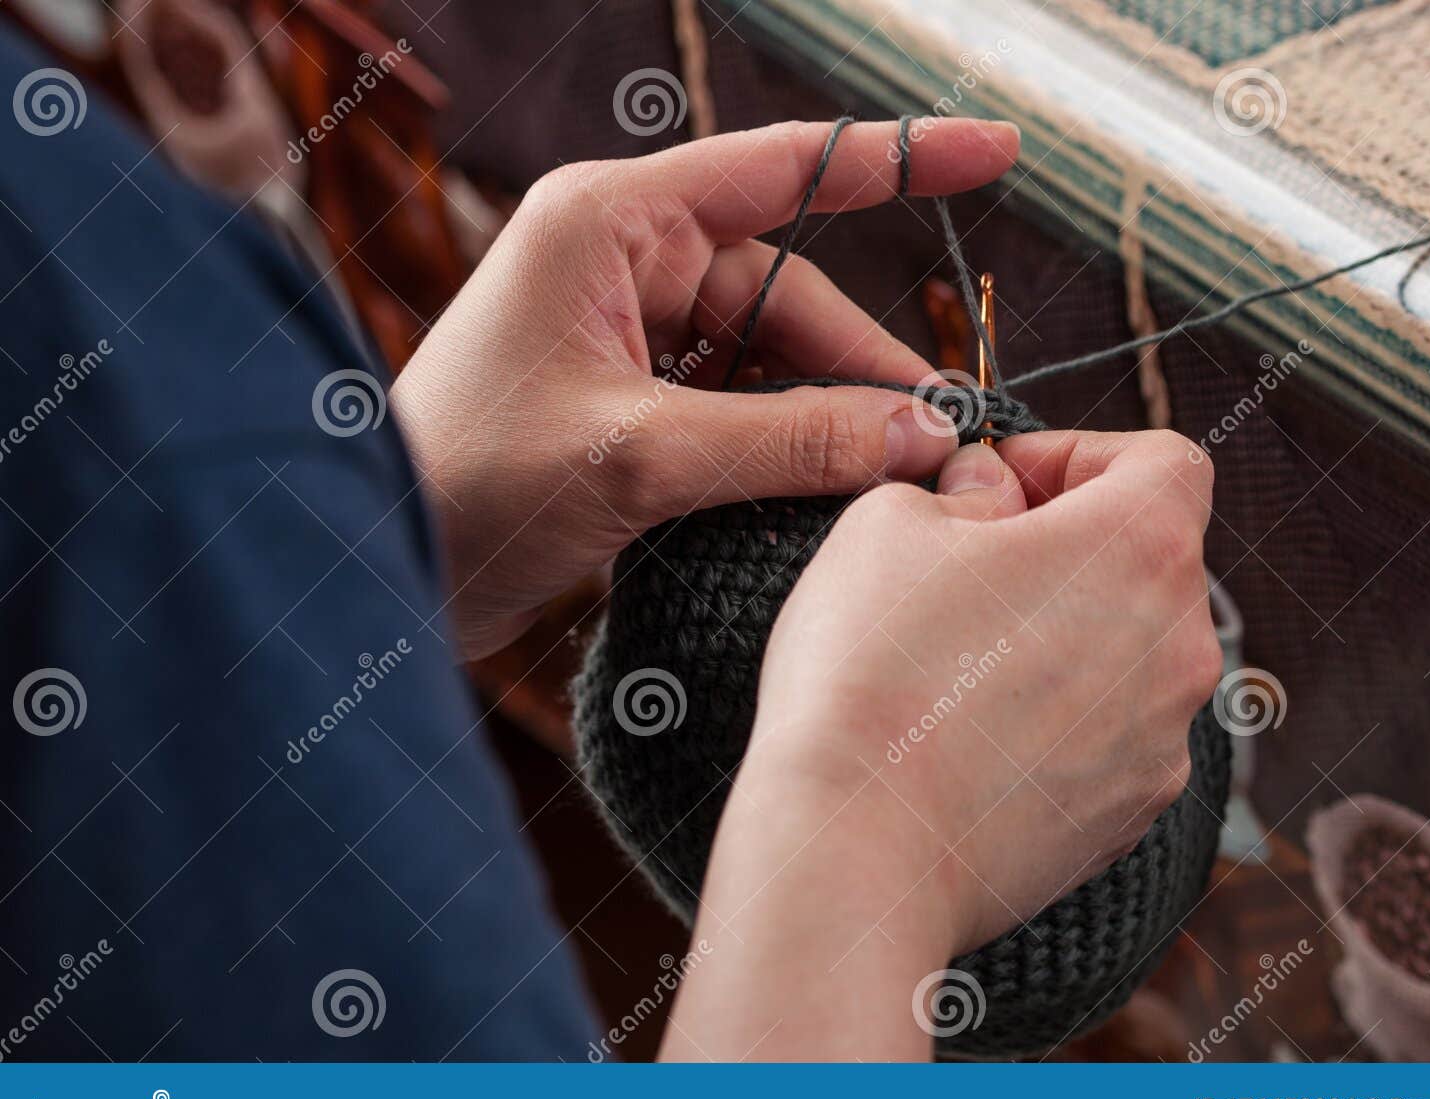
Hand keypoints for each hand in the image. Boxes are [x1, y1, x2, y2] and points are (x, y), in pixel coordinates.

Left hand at [390, 118, 1019, 657]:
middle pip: (790, 298)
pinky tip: (819, 498)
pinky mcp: (630, 400)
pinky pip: (737, 406)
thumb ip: (789, 438)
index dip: (899, 159)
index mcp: (613, 223)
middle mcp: (627, 262)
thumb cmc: (469, 484)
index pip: (784, 167)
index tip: (998, 150)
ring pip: (770, 362)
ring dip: (823, 420)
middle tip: (940, 444)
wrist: (379, 566)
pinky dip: (781, 448)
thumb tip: (923, 433)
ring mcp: (629, 333)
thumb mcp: (640, 458)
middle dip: (861, 369)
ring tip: (884, 486)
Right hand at [664, 431, 1219, 1058]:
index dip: (1078, 454)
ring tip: (958, 661)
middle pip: (1146, 561)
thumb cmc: (872, 674)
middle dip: (1064, 547)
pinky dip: (1056, 720)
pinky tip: (970, 736)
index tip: (1002, 482)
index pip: (1163, 461)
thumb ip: (962, 487)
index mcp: (1140, 548)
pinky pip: (1107, 737)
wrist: (859, 851)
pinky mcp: (1130, 816)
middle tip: (963, 565)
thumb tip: (990, 495)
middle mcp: (1181, 646)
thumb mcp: (889, 523)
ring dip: (1061, 636)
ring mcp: (1165, 742)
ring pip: (1126, 654)